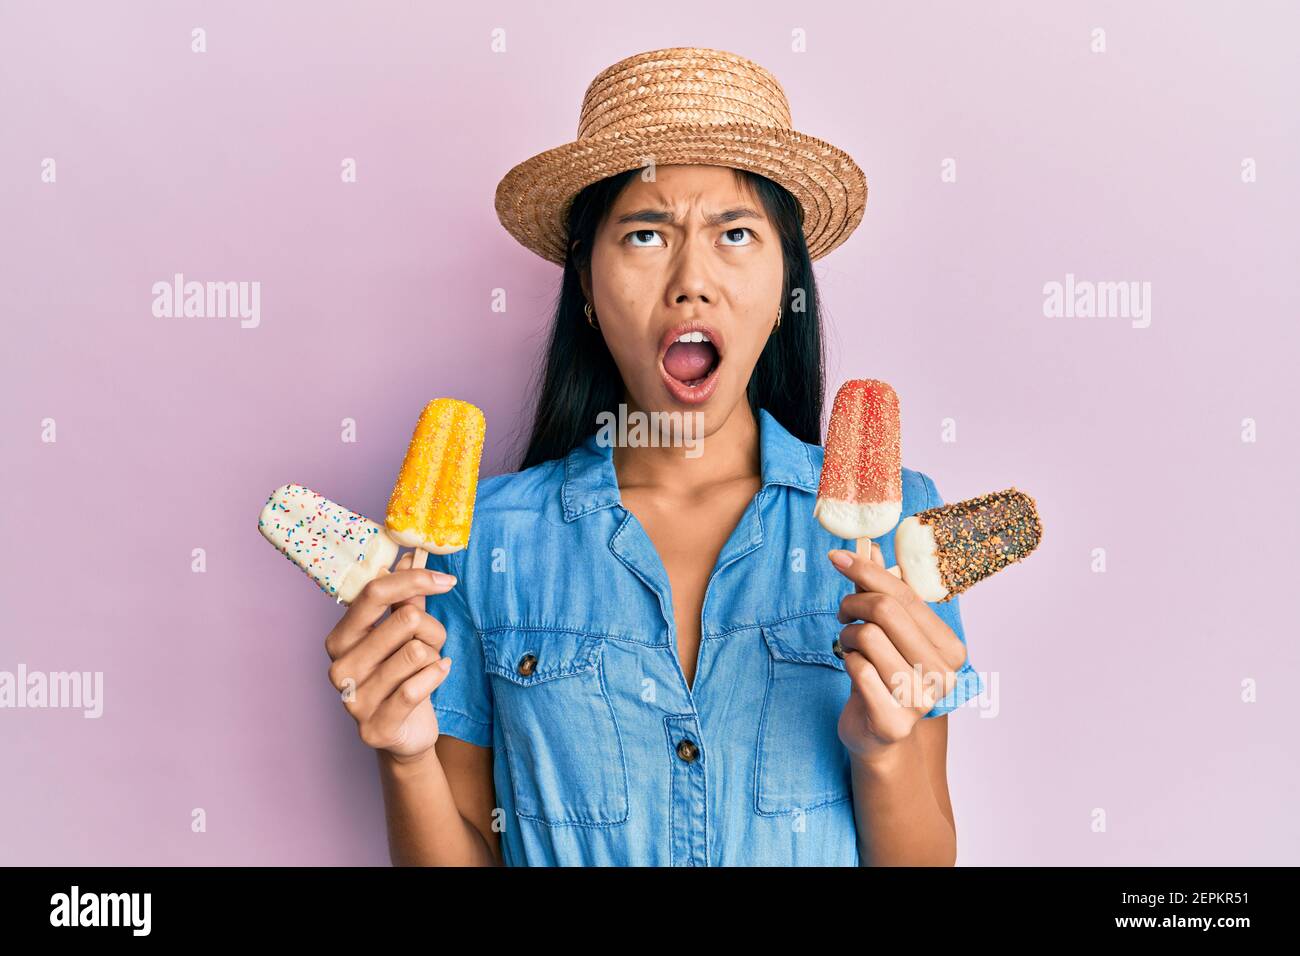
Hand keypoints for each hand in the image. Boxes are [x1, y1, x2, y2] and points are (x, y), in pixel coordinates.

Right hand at [323, 551, 458, 761]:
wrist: (405, 734)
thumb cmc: (403, 676)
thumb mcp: (403, 634)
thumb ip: (405, 598)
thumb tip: (409, 556)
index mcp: (341, 638)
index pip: (374, 592)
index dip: (414, 580)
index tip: (445, 581)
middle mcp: (340, 667)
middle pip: (404, 620)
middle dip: (432, 628)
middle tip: (433, 644)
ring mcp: (353, 700)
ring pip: (417, 651)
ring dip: (435, 656)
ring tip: (428, 667)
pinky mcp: (374, 728)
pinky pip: (417, 687)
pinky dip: (436, 676)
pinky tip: (436, 676)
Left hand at [828, 543, 968, 762]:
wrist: (878, 734)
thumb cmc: (883, 675)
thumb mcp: (886, 631)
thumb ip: (880, 591)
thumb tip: (868, 546)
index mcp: (951, 648)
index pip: (904, 595)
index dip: (867, 572)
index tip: (838, 558)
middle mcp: (943, 674)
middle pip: (885, 611)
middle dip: (854, 604)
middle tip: (843, 613)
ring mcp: (922, 701)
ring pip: (868, 638)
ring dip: (848, 636)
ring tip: (850, 646)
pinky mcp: (893, 722)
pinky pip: (857, 669)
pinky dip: (846, 662)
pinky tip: (852, 669)